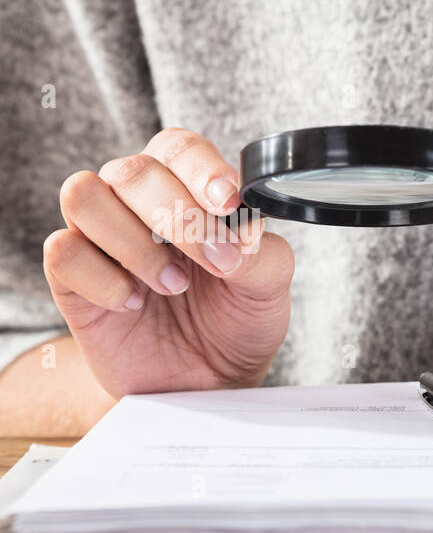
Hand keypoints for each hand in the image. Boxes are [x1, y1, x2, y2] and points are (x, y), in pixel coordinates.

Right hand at [43, 128, 293, 398]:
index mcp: (187, 188)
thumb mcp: (268, 291)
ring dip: (135, 243)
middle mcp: (136, 201)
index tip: (227, 203)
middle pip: (133, 171)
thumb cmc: (235, 323)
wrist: (207, 383)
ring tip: (174, 285)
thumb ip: (262, 254)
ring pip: (84, 196)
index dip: (200, 168)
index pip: (179, 148)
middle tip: (216, 264)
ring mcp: (100, 236)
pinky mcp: (72, 277)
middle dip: (179, 218)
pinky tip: (135, 303)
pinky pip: (63, 251)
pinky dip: (104, 280)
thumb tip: (239, 234)